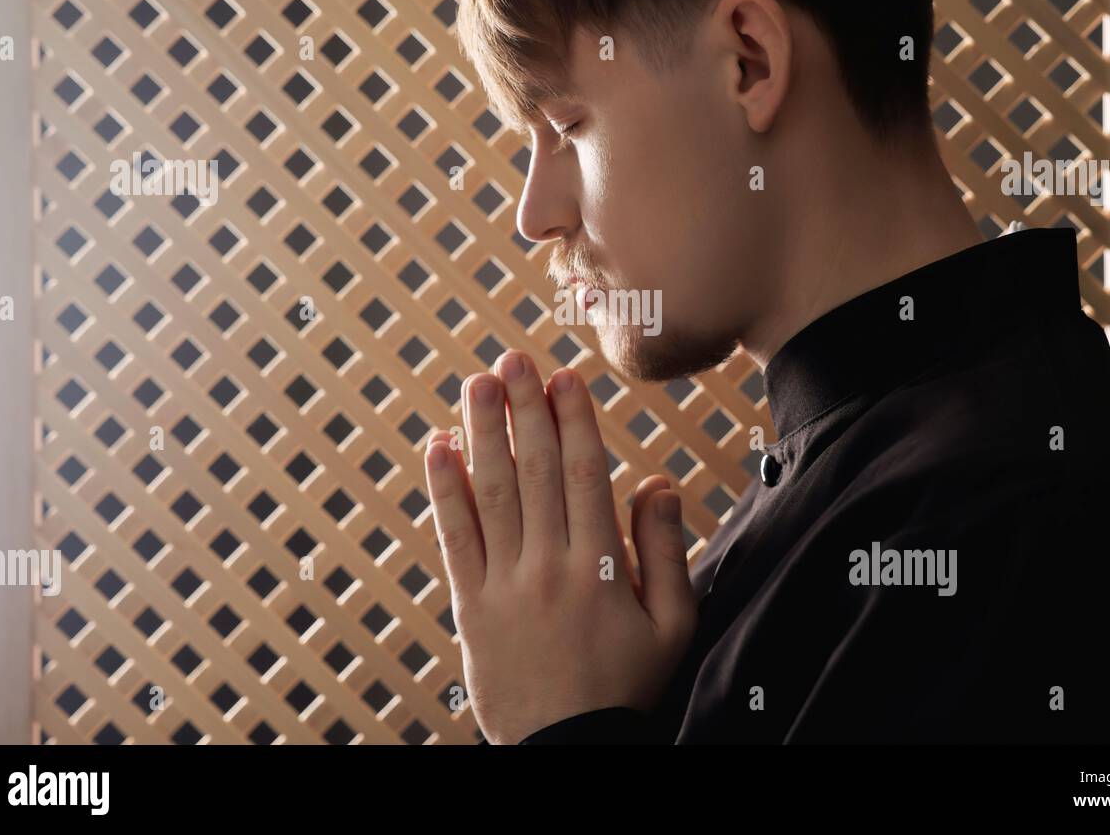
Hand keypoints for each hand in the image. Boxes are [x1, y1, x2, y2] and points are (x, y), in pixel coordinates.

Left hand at [423, 349, 697, 743]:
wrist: (570, 751)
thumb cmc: (627, 687)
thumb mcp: (672, 626)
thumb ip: (665, 551)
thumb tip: (656, 481)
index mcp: (599, 567)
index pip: (582, 474)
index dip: (571, 420)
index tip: (563, 377)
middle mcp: (547, 567)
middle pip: (532, 471)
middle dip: (523, 409)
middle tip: (514, 359)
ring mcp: (503, 585)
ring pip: (491, 494)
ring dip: (482, 433)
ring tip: (477, 384)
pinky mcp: (470, 607)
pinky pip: (454, 539)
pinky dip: (444, 491)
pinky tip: (438, 449)